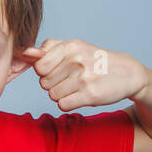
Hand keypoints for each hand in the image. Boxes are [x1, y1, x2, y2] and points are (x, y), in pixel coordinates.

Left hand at [17, 39, 149, 110]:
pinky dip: (68, 103)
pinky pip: (62, 105)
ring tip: (76, 87)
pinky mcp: (89, 95)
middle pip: (44, 82)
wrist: (126, 73)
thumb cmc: (94, 60)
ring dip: (61, 94)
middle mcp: (76, 60)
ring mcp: (83, 78)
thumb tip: (26, 53)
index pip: (39, 66)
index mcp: (70, 46)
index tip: (57, 70)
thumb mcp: (74, 46)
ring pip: (52, 95)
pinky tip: (79, 96)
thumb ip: (49, 48)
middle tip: (70, 79)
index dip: (45, 72)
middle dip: (53, 84)